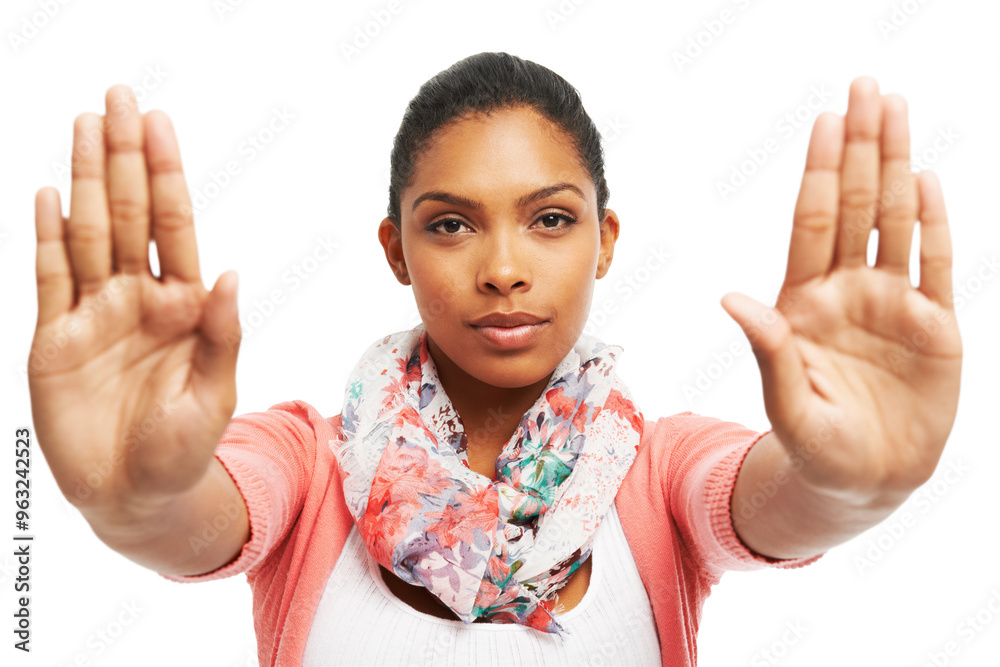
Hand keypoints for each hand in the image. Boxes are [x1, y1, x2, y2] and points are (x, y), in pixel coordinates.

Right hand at [29, 85, 241, 515]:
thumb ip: (222, 334)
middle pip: (127, 213)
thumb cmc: (185, 447)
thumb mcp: (214, 392)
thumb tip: (233, 273)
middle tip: (118, 96)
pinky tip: (47, 195)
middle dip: (122, 156)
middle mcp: (138, 297)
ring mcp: (95, 314)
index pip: (173, 225)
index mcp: (184, 305)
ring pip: (87, 233)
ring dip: (83, 180)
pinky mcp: (55, 340)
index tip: (160, 123)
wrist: (136, 493)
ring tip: (84, 126)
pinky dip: (46, 238)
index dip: (165, 174)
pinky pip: (50, 278)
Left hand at [720, 76, 961, 499]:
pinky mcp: (935, 327)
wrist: (866, 480)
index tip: (825, 121)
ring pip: (896, 221)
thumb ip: (768, 350)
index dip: (819, 172)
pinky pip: (936, 265)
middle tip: (866, 87)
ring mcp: (892, 303)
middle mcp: (848, 290)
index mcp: (805, 303)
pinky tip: (928, 181)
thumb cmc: (817, 445)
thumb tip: (731, 298)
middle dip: (860, 147)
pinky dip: (935, 224)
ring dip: (897, 166)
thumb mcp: (787, 403)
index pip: (813, 223)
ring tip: (898, 110)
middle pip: (855, 205)